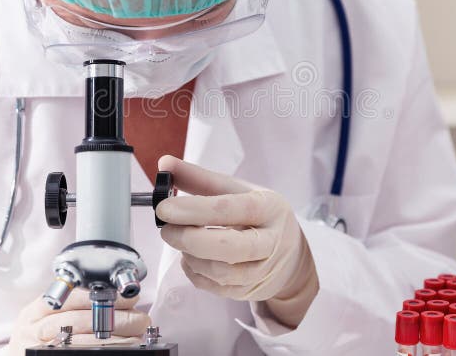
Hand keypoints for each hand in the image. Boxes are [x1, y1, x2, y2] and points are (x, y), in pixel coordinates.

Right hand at [7, 291, 149, 354]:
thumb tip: (119, 301)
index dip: (104, 297)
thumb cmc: (36, 338)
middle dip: (114, 319)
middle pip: (79, 320)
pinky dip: (97, 352)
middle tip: (139, 319)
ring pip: (79, 342)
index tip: (129, 298)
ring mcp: (36, 347)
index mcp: (37, 309)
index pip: (73, 297)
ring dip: (112, 340)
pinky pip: (72, 353)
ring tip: (134, 338)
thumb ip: (73, 306)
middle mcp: (33, 327)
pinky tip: (115, 350)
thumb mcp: (46, 316)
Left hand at [156, 156, 318, 328]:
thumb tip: (165, 164)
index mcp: (270, 208)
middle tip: (166, 229)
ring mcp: (262, 271)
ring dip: (190, 256)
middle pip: (229, 247)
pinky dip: (193, 272)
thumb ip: (201, 179)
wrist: (291, 256)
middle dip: (189, 239)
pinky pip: (214, 287)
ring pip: (220, 272)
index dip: (194, 209)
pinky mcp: (249, 291)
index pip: (231, 209)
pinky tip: (189, 257)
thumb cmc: (259, 216)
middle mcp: (271, 241)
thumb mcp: (239, 191)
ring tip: (180, 240)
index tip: (164, 208)